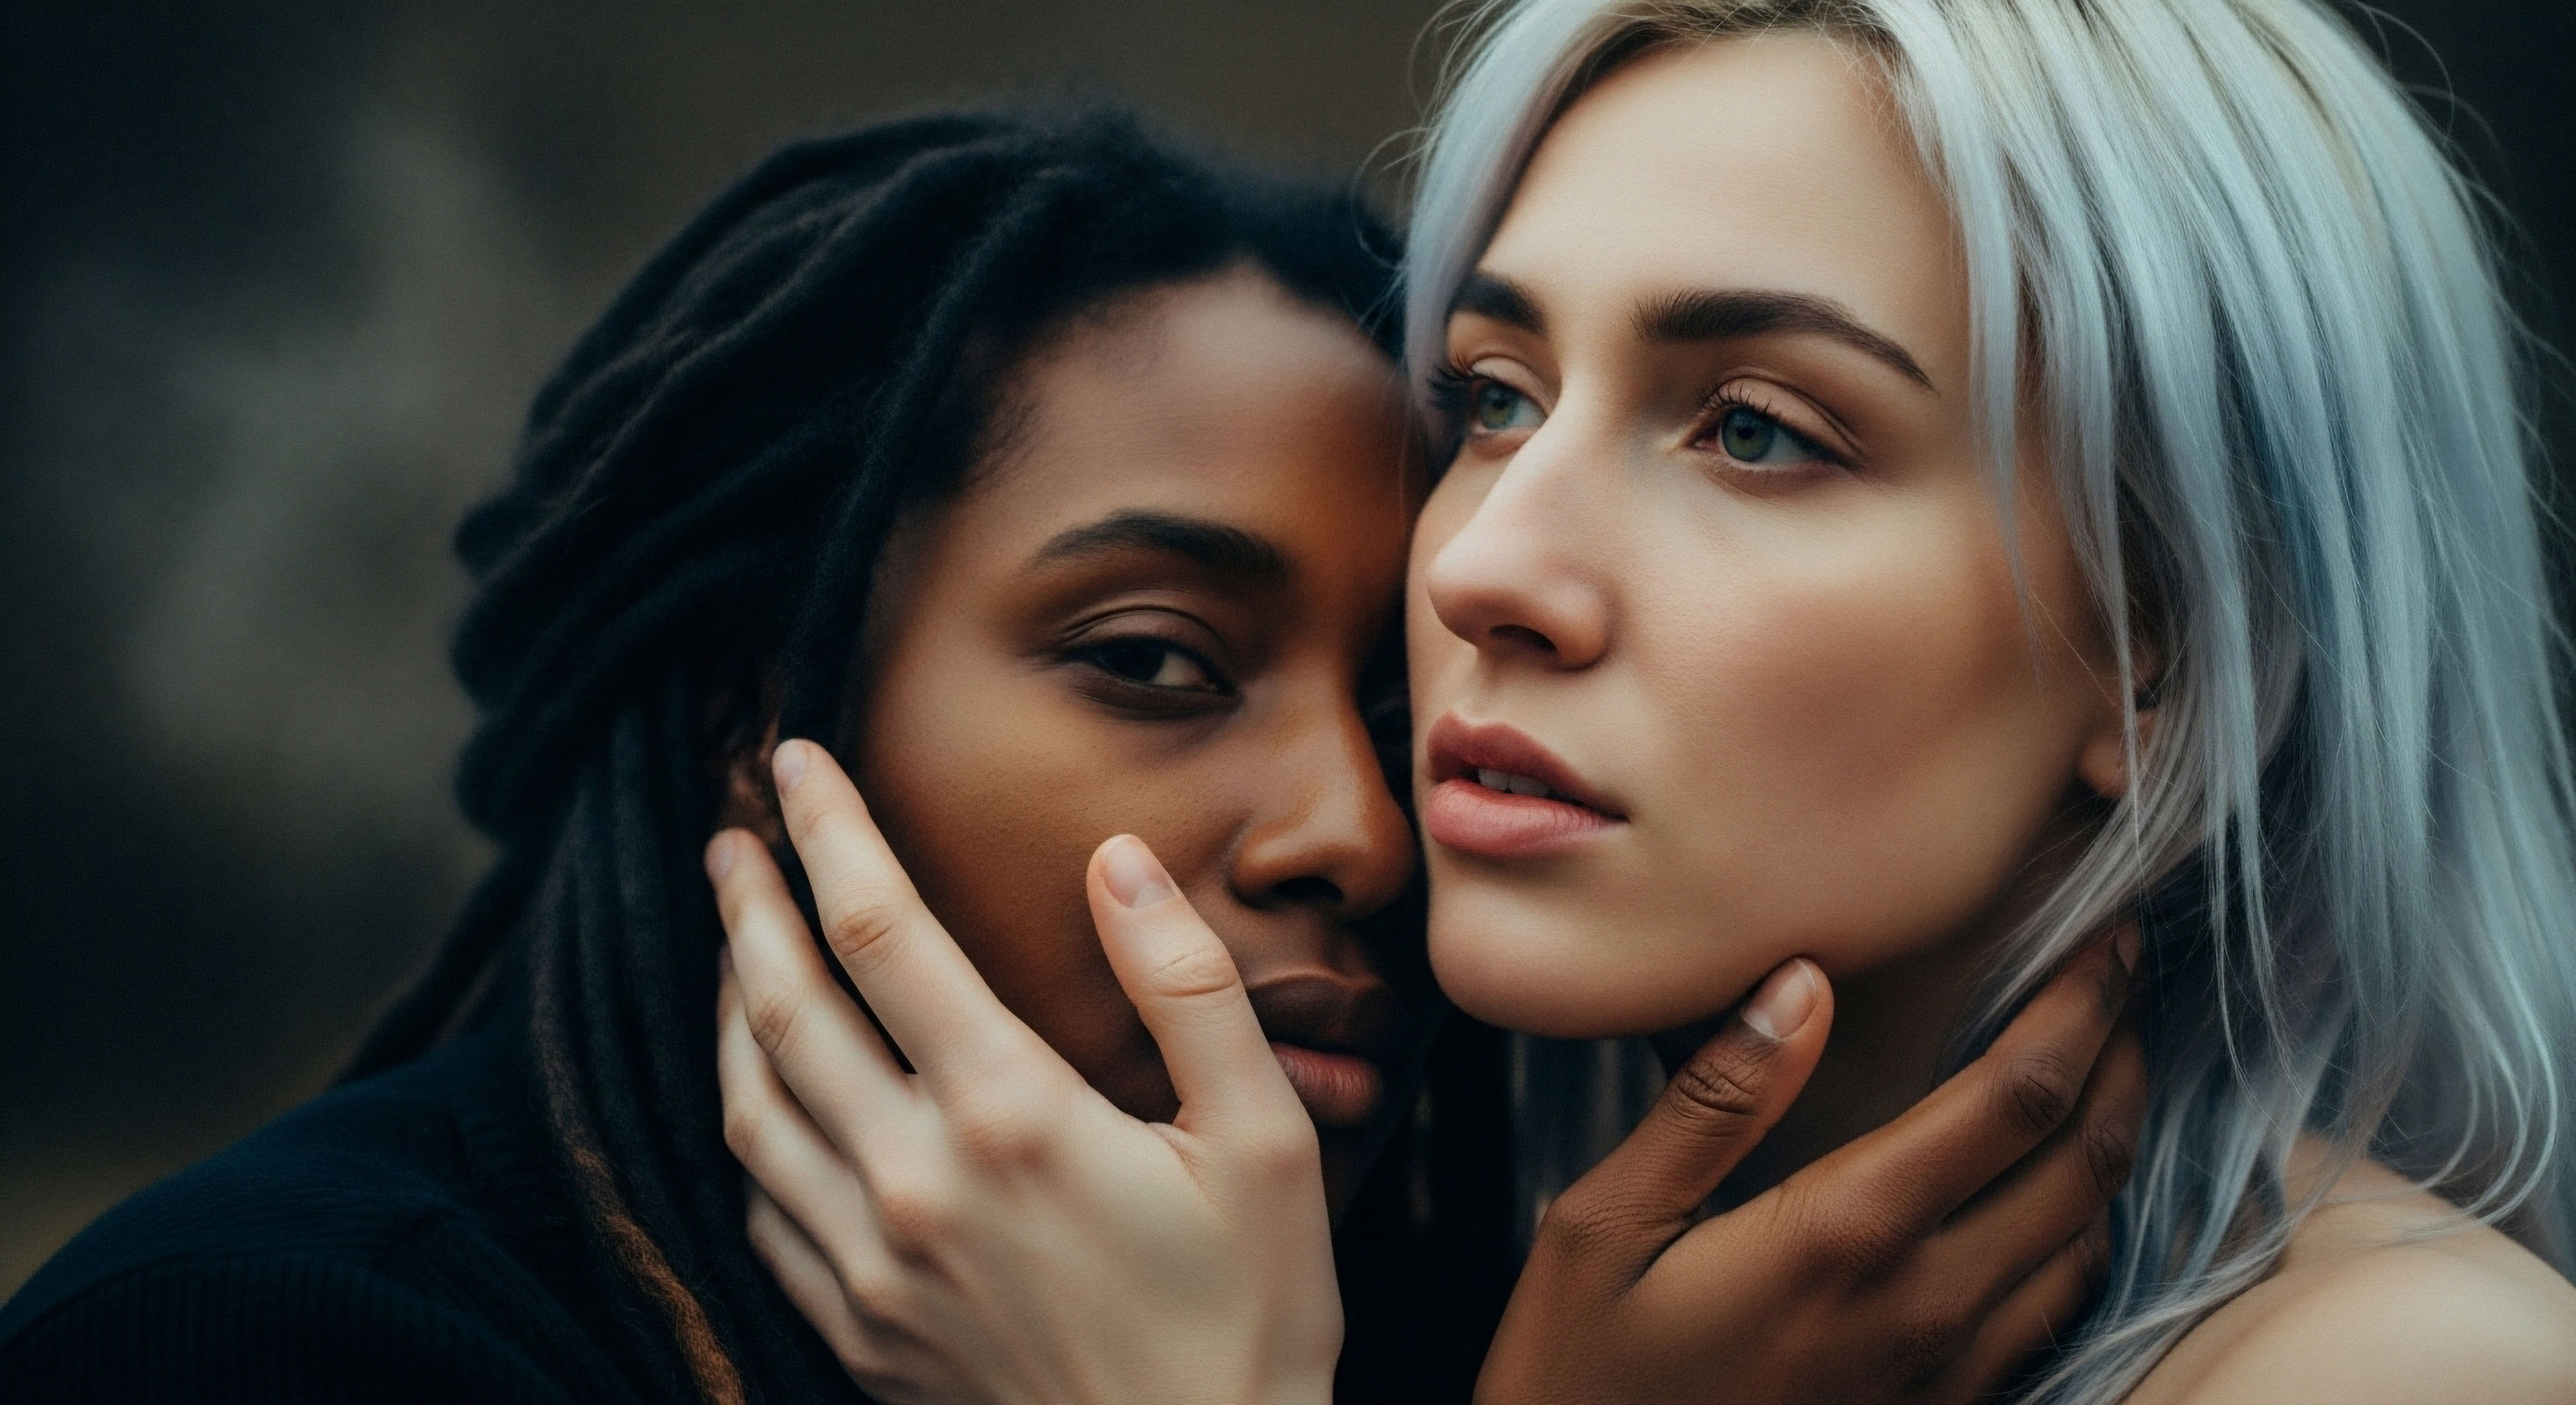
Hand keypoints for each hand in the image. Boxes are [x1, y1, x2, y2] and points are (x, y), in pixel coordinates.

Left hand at [712, 738, 1340, 1404]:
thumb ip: (1189, 986)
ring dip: (731, 1013)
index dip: (830, 832)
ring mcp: (873, 1269)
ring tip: (734, 950)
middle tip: (726, 834)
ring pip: (752, 1111)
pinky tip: (772, 1102)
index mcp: (1012, 1117)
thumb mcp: (1265, 1139)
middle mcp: (915, 1185)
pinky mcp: (860, 1333)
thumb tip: (1116, 863)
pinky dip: (753, 1132)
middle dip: (748, 907)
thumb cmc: (1252, 1314)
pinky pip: (766, 1212)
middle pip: (785, 1011)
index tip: (794, 760)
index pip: (882, 934)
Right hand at [1477, 931, 2144, 1404]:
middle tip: (2124, 984)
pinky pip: (2051, 1312)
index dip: (2080, 1006)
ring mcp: (1947, 1374)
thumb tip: (1801, 984)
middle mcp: (1924, 1305)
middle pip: (2080, 1162)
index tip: (2108, 935)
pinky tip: (2053, 1194)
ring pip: (2087, 1239)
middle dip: (2121, 1059)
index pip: (2013, 1096)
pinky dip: (2079, 1230)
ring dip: (2110, 1143)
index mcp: (1845, 1234)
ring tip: (2103, 1070)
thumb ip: (1713, 1102)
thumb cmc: (1580, 1375)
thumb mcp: (1603, 1227)